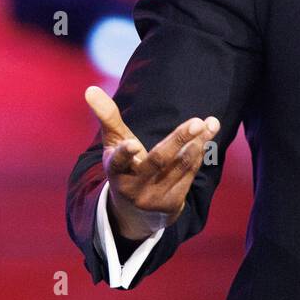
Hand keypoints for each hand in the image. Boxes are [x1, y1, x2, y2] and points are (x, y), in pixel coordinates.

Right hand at [83, 85, 220, 241]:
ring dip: (197, 143)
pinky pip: (189, 174)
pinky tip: (207, 137)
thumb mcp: (115, 143)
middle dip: (178, 140)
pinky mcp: (171, 204)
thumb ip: (107, 117)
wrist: (136, 211)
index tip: (131, 143)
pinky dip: (199, 153)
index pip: (117, 162)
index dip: (124, 154)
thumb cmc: (126, 166)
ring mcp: (153, 198)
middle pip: (158, 161)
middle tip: (197, 121)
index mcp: (116, 171)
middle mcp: (133, 187)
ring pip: (179, 166)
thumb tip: (90, 88)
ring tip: (209, 123)